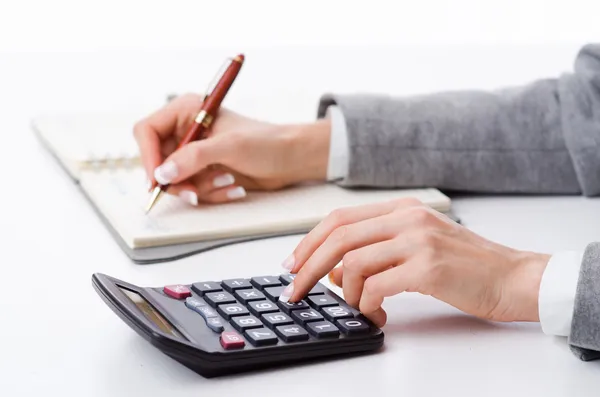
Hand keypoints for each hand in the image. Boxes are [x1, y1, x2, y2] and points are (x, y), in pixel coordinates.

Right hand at [134, 94, 330, 204]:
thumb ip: (193, 158)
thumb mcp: (228, 147)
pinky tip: (231, 186)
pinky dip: (210, 192)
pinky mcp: (204, 171)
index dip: (148, 156)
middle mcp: (186, 130)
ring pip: (175, 180)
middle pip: (158, 161)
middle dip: (178, 180)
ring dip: (199, 187)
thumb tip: (162, 174)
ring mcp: (194, 152)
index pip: (147, 131)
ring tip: (225, 181)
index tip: (158, 179)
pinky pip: (192, 188)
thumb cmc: (265, 142)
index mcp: (186, 111)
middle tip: (194, 192)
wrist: (290, 158)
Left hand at [279, 198, 549, 327]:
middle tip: (295, 290)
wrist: (514, 278)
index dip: (309, 241)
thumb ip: (378, 249)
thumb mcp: (418, 244)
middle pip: (338, 236)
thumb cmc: (466, 265)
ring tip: (354, 306)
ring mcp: (418, 240)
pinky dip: (365, 304)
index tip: (292, 264)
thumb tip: (334, 268)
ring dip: (342, 291)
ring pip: (352, 262)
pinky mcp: (428, 268)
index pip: (340, 218)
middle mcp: (408, 217)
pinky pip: (375, 286)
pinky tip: (376, 313)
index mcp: (402, 208)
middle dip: (308, 266)